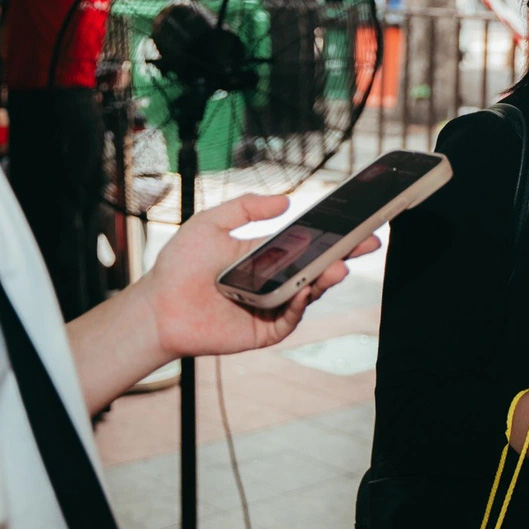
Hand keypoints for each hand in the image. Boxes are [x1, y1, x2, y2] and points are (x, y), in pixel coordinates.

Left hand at [142, 193, 373, 359]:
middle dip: (345, 255)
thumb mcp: (212, 223)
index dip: (335, 235)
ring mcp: (272, 305)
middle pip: (318, 267)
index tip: (359, 223)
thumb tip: (286, 199)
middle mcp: (275, 280)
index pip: (309, 244)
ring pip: (310, 293)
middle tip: (368, 243)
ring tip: (338, 267)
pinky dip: (301, 304)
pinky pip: (291, 318)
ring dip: (326, 280)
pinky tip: (305, 289)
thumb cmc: (180, 264)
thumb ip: (246, 207)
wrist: (159, 304)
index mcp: (268, 254)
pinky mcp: (265, 330)